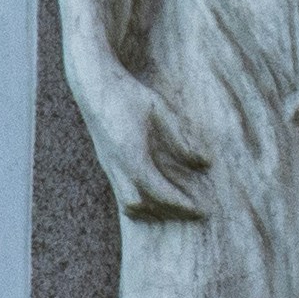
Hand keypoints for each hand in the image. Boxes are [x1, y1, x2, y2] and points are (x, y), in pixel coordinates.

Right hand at [77, 67, 214, 221]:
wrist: (92, 84)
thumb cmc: (128, 94)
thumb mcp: (160, 111)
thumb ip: (181, 138)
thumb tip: (206, 163)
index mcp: (131, 155)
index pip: (157, 191)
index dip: (179, 204)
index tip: (200, 210)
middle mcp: (116, 166)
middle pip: (140, 206)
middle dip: (167, 213)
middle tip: (194, 213)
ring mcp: (108, 166)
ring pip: (127, 203)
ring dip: (152, 212)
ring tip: (177, 210)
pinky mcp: (107, 162)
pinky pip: (122, 193)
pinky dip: (141, 202)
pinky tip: (158, 199)